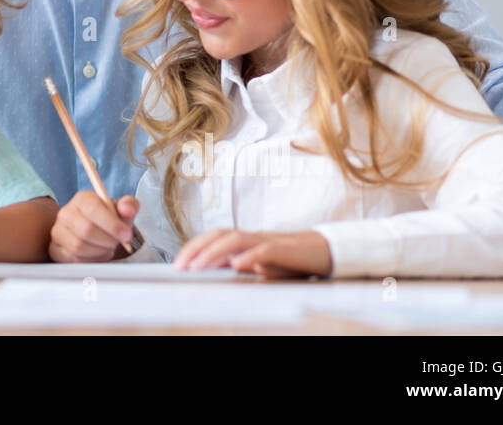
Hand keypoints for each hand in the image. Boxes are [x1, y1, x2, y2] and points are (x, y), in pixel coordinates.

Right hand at [49, 190, 138, 261]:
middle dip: (107, 240)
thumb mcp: (122, 211)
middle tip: (117, 243)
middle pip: (86, 229)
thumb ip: (129, 206)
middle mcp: (66, 213)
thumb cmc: (109, 220)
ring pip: (78, 246)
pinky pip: (72, 259)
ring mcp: (58, 231)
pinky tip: (97, 255)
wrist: (96, 232)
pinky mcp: (55, 249)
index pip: (93, 208)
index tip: (127, 235)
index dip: (112, 224)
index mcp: (82, 199)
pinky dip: (90, 261)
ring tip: (107, 248)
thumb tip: (127, 210)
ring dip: (99, 251)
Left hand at [173, 229, 332, 276]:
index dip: (194, 247)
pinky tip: (237, 265)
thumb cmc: (291, 261)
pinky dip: (250, 256)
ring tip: (198, 267)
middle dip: (196, 248)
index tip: (178, 263)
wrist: (324, 251)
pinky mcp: (285, 250)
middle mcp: (252, 237)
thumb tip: (226, 266)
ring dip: (214, 252)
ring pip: (236, 239)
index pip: (214, 238)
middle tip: (180, 266)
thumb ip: (244, 265)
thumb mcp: (262, 266)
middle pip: (219, 234)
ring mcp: (268, 241)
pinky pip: (265, 250)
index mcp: (245, 241)